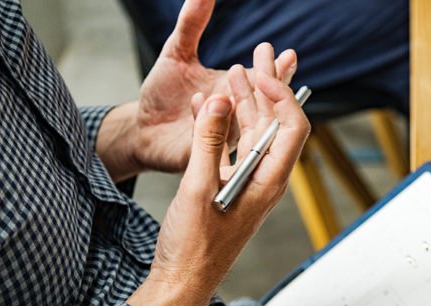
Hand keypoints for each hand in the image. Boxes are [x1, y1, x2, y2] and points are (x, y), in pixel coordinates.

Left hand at [116, 0, 295, 179]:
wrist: (141, 129)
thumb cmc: (163, 94)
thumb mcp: (176, 53)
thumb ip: (192, 24)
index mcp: (233, 92)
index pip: (263, 81)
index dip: (278, 71)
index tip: (288, 55)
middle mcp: (233, 116)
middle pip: (260, 105)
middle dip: (267, 87)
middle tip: (271, 69)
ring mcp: (220, 138)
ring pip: (239, 124)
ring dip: (237, 105)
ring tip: (232, 86)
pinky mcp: (201, 154)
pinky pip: (209, 139)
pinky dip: (207, 120)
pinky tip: (204, 101)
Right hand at [126, 71, 309, 305]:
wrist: (181, 282)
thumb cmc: (194, 246)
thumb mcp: (197, 187)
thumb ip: (208, 141)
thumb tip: (218, 99)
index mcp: (268, 181)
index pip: (292, 128)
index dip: (281, 95)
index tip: (259, 74)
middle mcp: (264, 180)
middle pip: (274, 124)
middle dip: (265, 88)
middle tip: (258, 54)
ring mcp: (247, 183)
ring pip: (251, 133)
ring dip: (242, 102)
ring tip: (232, 71)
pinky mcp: (228, 187)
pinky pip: (230, 148)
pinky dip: (221, 125)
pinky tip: (207, 106)